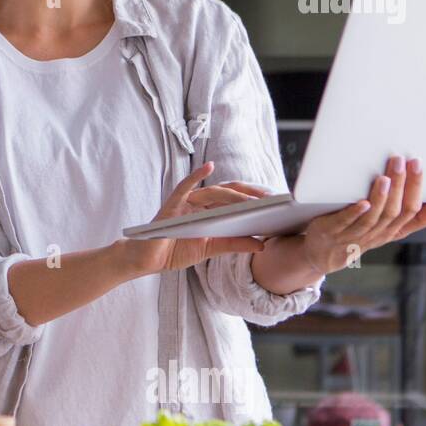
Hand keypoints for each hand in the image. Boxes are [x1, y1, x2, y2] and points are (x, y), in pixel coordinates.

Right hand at [120, 161, 268, 276]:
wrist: (148, 260)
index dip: (255, 198)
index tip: (278, 201)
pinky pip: (184, 186)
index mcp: (209, 212)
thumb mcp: (211, 249)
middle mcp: (199, 203)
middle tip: (273, 198)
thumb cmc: (174, 251)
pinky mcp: (172, 204)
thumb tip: (261, 244)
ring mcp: (186, 202)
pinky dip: (195, 175)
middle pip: (228, 193)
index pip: (235, 200)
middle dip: (251, 194)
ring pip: (214, 191)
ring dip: (235, 194)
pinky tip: (208, 165)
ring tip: (255, 199)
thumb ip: (234, 244)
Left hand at [300, 155, 425, 274]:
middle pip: (394, 212)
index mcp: (390, 232)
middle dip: (402, 186)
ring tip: (386, 177)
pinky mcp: (331, 232)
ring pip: (373, 218)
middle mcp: (375, 234)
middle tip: (405, 162)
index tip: (425, 174)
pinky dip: (355, 213)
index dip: (421, 196)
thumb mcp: (387, 228)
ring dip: (381, 197)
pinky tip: (362, 202)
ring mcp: (353, 235)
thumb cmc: (358, 234)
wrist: (322, 253)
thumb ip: (412, 216)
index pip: (412, 214)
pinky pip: (345, 223)